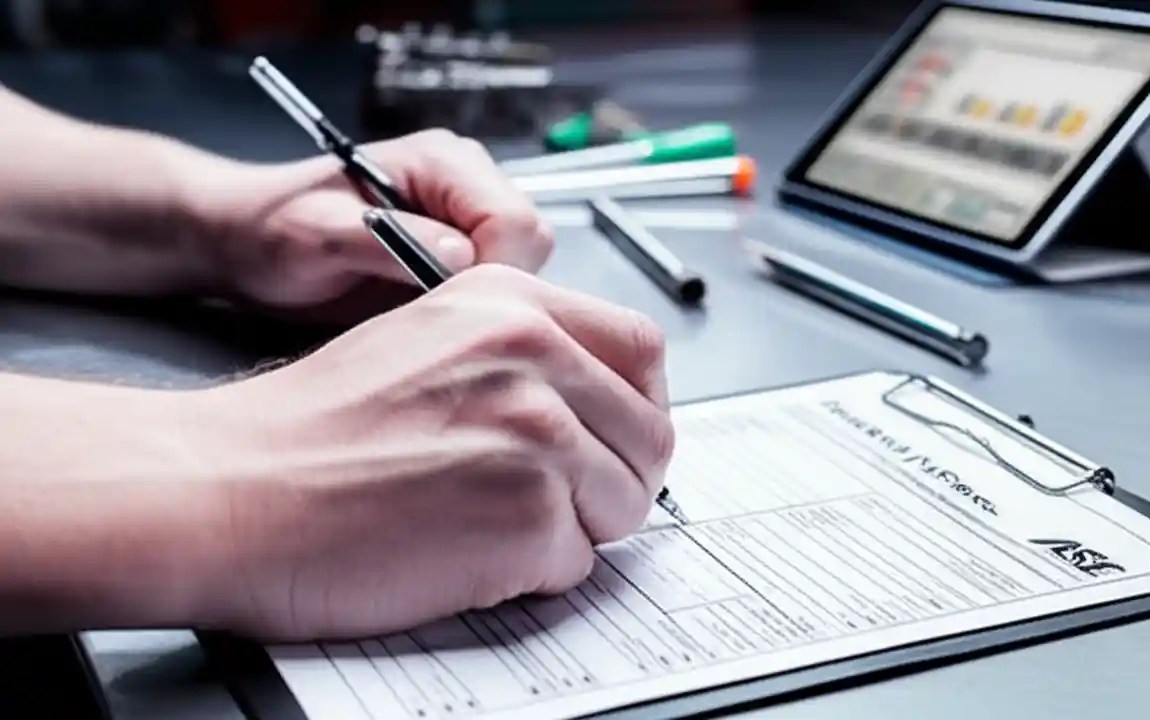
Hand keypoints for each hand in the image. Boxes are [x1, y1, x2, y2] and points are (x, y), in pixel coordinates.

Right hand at [188, 265, 673, 639]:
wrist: (232, 489)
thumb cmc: (309, 428)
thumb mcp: (429, 339)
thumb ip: (524, 354)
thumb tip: (600, 402)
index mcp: (513, 302)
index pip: (641, 349)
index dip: (637, 405)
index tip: (616, 436)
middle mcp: (535, 355)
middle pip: (649, 435)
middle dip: (616, 477)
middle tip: (560, 499)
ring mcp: (538, 435)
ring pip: (624, 502)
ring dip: (574, 527)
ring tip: (491, 521)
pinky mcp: (527, 514)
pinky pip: (576, 561)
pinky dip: (532, 572)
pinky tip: (465, 551)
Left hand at [201, 130, 552, 322]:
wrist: (248, 239)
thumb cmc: (271, 228)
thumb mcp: (315, 236)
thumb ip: (384, 242)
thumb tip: (459, 256)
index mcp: (442, 162)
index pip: (514, 220)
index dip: (494, 269)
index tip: (444, 303)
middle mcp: (468, 182)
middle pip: (531, 244)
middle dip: (495, 288)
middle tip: (431, 313)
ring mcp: (469, 217)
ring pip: (524, 270)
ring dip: (484, 301)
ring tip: (419, 311)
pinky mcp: (464, 251)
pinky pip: (500, 286)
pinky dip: (474, 309)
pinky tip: (425, 314)